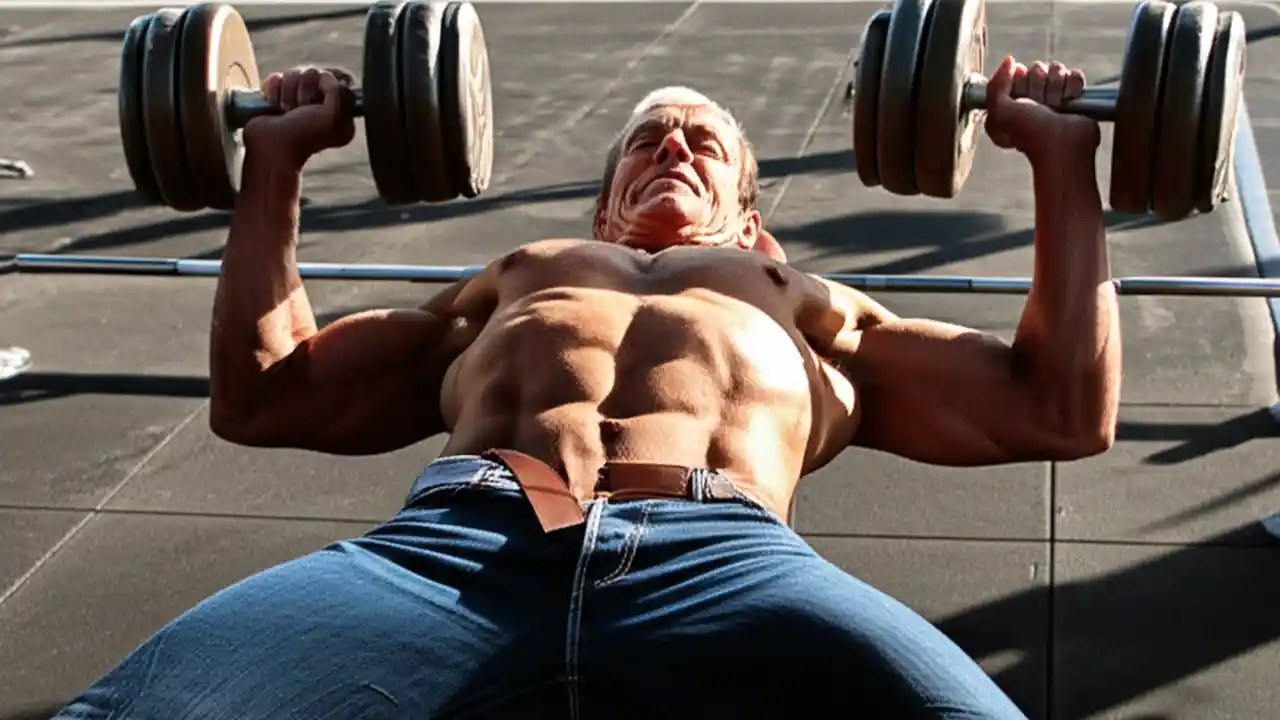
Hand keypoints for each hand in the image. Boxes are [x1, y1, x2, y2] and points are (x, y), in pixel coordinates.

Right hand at [243, 66, 357, 169]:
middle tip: (300, 110)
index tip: (319, 98)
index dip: (326, 82)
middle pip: (314, 72)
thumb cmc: (304, 135)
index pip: (338, 76)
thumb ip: (340, 91)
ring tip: (286, 111)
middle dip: (304, 89)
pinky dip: (273, 90)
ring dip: (287, 92)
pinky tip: (275, 106)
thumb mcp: (335, 116)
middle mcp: (321, 103)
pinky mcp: (279, 96)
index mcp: (341, 110)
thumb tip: (325, 75)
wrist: (271, 147)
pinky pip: (276, 77)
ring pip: (294, 72)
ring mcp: (299, 99)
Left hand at [984, 56, 1098, 157]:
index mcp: (1011, 101)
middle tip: (1040, 106)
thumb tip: (1010, 61)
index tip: (1022, 99)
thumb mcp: (999, 112)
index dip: (1020, 82)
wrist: (1064, 147)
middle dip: (1039, 86)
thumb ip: (996, 85)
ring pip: (1057, 69)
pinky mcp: (1074, 96)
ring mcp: (1054, 96)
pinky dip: (1073, 87)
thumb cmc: (1030, 134)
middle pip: (1037, 68)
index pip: (1017, 71)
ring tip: (1055, 107)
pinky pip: (1074, 75)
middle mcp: (1031, 98)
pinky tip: (1070, 102)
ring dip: (1057, 87)